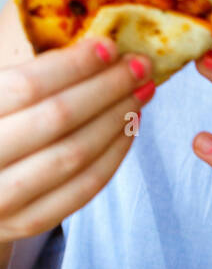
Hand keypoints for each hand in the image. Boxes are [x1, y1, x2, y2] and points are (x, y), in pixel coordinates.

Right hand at [0, 38, 154, 242]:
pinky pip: (83, 189)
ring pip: (75, 155)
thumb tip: (99, 52)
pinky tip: (128, 126)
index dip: (74, 65)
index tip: (110, 46)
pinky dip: (113, 154)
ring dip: (117, 118)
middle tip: (141, 66)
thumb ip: (33, 78)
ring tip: (141, 92)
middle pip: (58, 119)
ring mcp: (2, 199)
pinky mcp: (26, 223)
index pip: (27, 87)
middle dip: (107, 87)